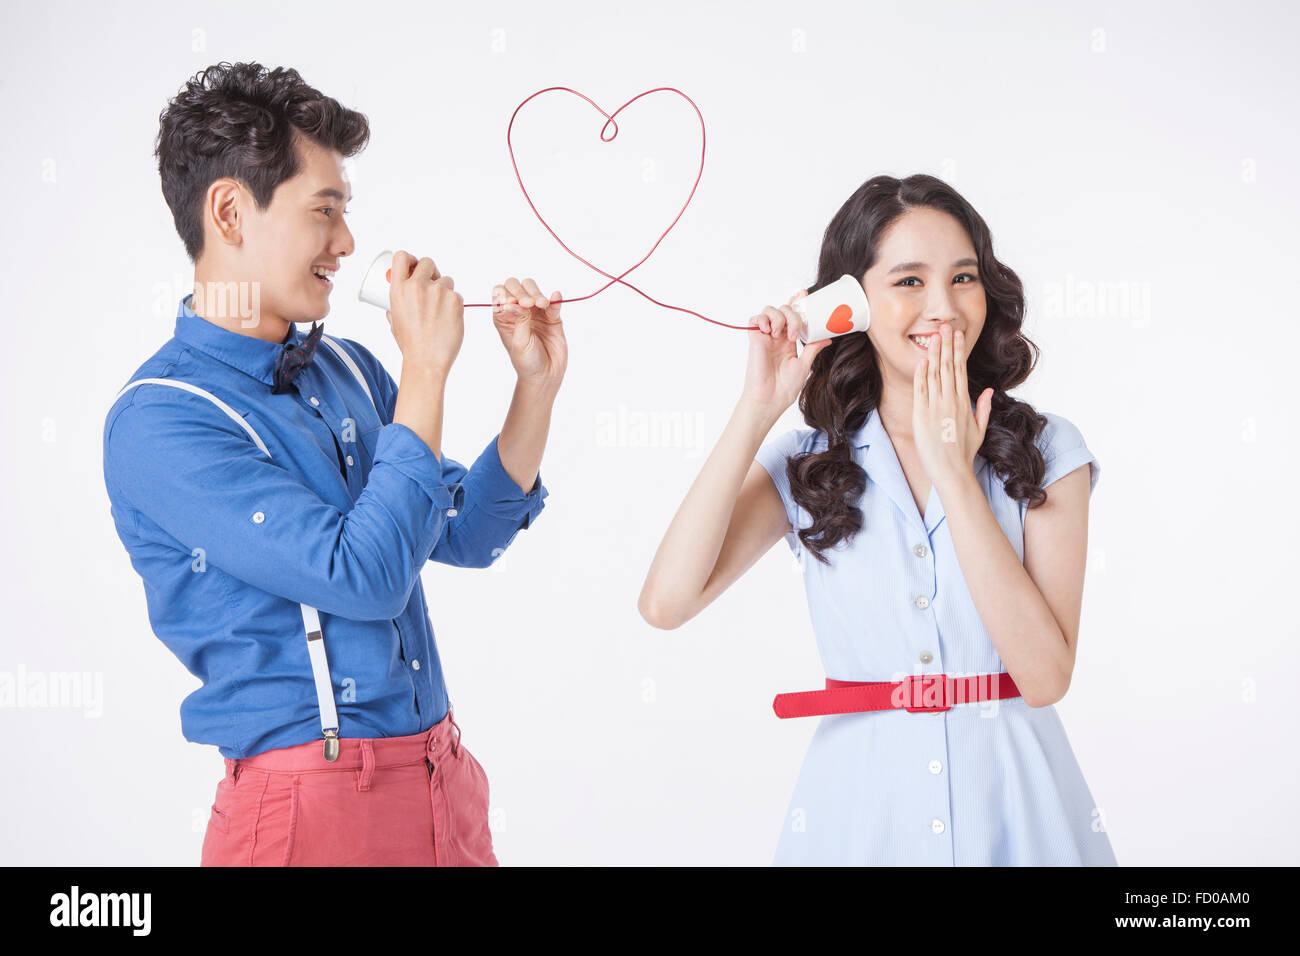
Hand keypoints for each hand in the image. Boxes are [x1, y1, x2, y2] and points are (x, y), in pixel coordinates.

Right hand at [386, 250, 463, 374]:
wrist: (426, 360)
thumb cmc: (410, 344)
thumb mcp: (394, 320)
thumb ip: (396, 304)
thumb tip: (401, 295)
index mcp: (399, 289)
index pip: (402, 256)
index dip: (410, 259)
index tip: (414, 266)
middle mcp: (418, 286)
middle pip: (428, 262)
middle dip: (431, 272)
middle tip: (432, 284)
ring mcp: (438, 292)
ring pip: (446, 280)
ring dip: (444, 290)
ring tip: (439, 310)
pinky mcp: (455, 301)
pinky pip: (457, 295)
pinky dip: (454, 304)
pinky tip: (448, 318)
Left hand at [491, 276, 566, 386]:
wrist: (545, 375)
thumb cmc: (526, 361)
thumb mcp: (519, 341)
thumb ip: (519, 319)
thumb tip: (517, 301)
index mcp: (504, 316)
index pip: (500, 293)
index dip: (505, 293)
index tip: (512, 303)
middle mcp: (519, 311)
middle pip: (517, 287)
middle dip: (522, 291)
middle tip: (528, 304)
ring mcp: (536, 312)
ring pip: (534, 290)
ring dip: (537, 294)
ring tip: (542, 305)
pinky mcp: (552, 317)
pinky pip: (553, 303)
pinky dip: (554, 298)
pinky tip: (555, 297)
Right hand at [740, 289, 832, 420]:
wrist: (770, 399)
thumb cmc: (785, 387)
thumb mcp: (804, 365)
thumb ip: (813, 349)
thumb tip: (827, 338)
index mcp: (789, 341)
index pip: (793, 316)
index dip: (797, 301)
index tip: (804, 293)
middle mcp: (777, 336)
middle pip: (784, 309)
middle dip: (792, 315)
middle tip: (795, 334)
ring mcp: (765, 337)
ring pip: (770, 310)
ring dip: (778, 317)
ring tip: (780, 333)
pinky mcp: (755, 339)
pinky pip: (755, 319)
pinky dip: (762, 319)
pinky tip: (769, 330)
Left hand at [912, 322, 992, 488]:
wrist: (951, 471)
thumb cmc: (964, 453)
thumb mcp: (979, 429)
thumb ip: (984, 408)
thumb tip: (989, 390)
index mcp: (964, 403)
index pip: (960, 370)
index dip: (958, 351)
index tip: (957, 335)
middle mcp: (950, 402)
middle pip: (948, 367)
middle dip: (946, 345)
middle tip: (944, 327)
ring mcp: (935, 408)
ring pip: (934, 375)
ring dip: (933, 354)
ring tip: (932, 337)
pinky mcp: (921, 416)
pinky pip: (920, 390)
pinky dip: (921, 375)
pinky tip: (922, 361)